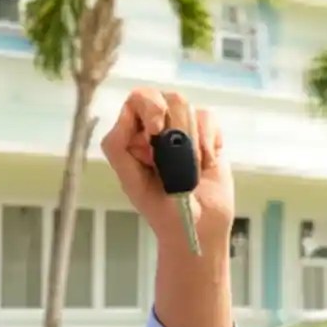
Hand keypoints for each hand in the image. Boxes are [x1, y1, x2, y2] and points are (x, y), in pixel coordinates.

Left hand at [100, 88, 233, 256]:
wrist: (199, 229)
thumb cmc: (162, 210)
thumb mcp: (132, 182)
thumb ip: (118, 147)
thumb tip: (126, 114)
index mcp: (134, 136)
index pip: (137, 99)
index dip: (149, 107)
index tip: (157, 131)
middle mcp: (157, 128)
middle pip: (165, 97)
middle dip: (174, 122)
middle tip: (176, 148)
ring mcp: (183, 131)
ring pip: (187, 107)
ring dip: (191, 139)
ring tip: (190, 168)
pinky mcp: (207, 137)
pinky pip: (208, 117)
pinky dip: (208, 140)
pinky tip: (206, 163)